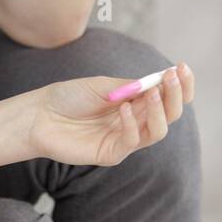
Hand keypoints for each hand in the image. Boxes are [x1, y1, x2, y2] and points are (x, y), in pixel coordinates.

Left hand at [29, 61, 193, 166]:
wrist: (39, 115)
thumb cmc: (68, 97)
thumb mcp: (102, 85)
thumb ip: (129, 87)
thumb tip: (159, 82)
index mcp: (135, 102)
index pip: (166, 96)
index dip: (179, 85)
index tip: (182, 68)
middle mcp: (134, 121)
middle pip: (169, 113)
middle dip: (175, 95)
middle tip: (172, 77)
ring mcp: (123, 139)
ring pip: (157, 131)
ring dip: (160, 111)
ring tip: (154, 94)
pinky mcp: (111, 153)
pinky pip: (132, 142)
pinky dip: (132, 125)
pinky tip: (125, 108)